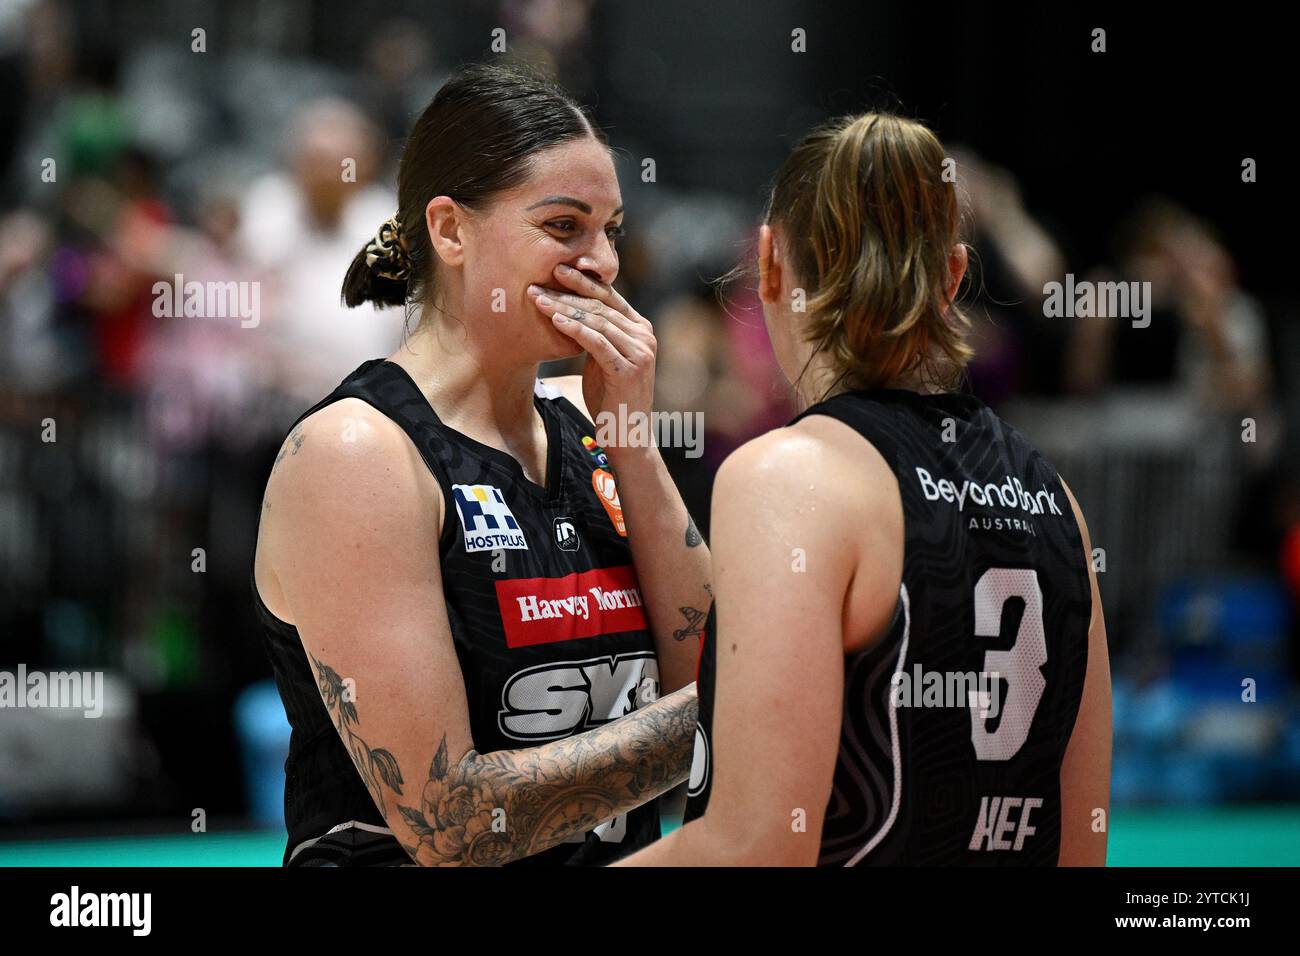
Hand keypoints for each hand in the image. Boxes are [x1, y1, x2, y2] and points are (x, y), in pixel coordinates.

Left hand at [528, 264, 656, 438]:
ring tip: (538, 300)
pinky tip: (555, 321)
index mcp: (640, 328)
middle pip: (600, 306)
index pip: (609, 297)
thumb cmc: (610, 397)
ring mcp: (640, 352)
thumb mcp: (603, 358)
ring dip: (564, 309)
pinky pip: (597, 343)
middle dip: (567, 293)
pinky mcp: (629, 369)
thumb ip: (597, 334)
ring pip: (597, 321)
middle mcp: (645, 335)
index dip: (582, 282)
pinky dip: (575, 330)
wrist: (626, 433)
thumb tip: (569, 310)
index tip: (556, 269)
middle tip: (538, 282)